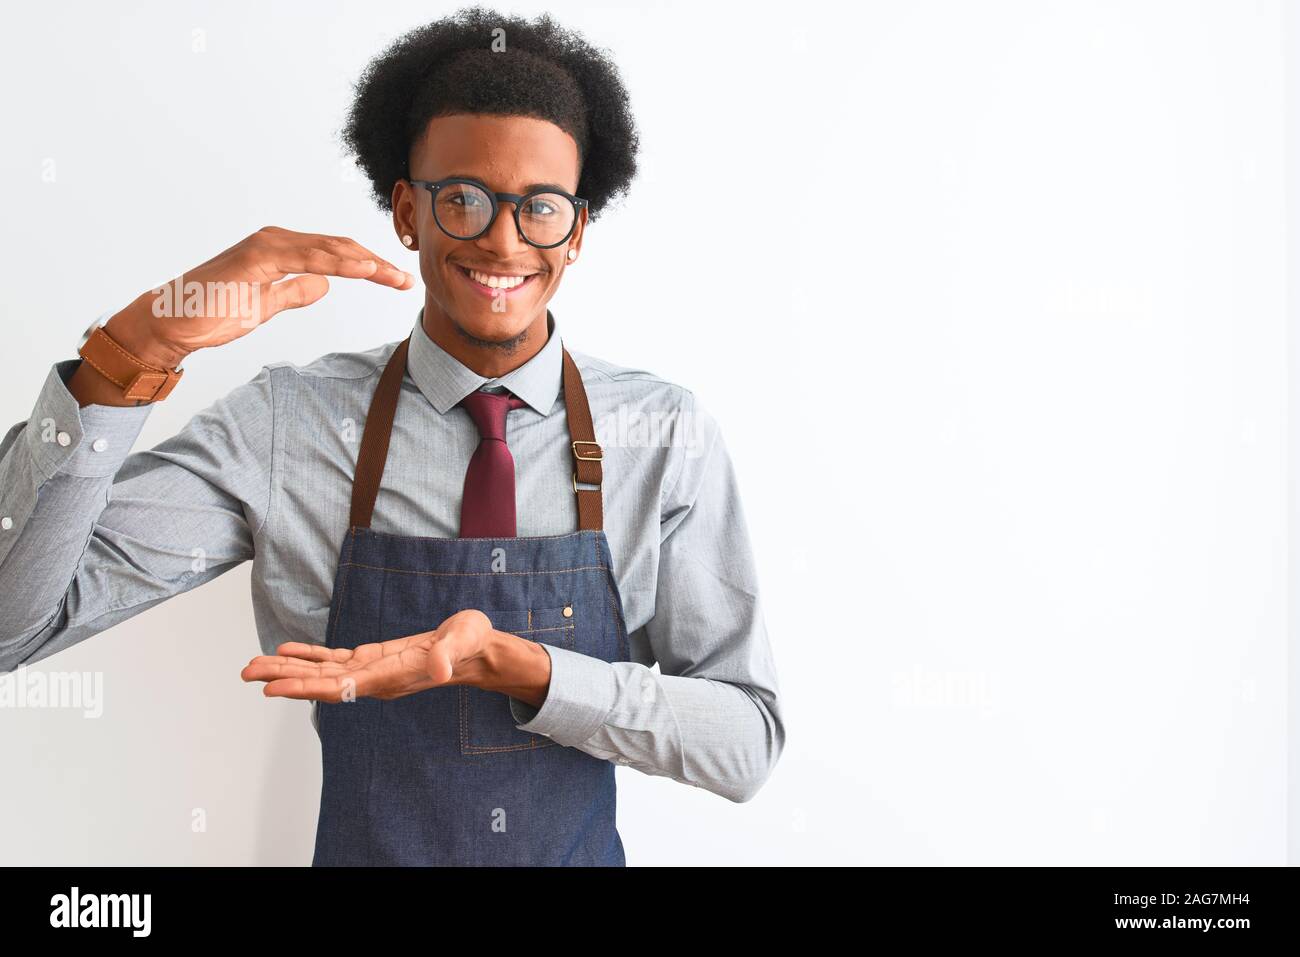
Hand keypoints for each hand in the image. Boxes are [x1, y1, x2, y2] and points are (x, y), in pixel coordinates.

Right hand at [106, 225, 415, 368]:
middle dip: (376, 263)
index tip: (396, 280)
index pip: (335, 254)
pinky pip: (306, 259)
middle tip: (406, 280)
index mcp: (281, 250)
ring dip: (365, 263)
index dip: (369, 265)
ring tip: (394, 276)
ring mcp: (266, 247)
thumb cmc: (213, 312)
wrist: (172, 322)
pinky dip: (338, 263)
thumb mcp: (267, 304)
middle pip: (339, 247)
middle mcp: (276, 240)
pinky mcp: (256, 260)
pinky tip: (363, 271)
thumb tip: (323, 286)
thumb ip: (294, 292)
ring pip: (328, 250)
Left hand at [240, 609, 496, 702]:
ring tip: (254, 666)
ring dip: (288, 669)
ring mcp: (372, 671)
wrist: (476, 651)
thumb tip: (438, 669)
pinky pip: (334, 660)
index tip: (274, 689)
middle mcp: (375, 680)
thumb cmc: (471, 642)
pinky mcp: (372, 659)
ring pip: (322, 673)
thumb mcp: (464, 639)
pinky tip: (286, 652)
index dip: (306, 686)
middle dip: (284, 679)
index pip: (340, 686)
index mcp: (390, 676)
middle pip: (322, 683)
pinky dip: (308, 656)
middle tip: (246, 674)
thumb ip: (449, 654)